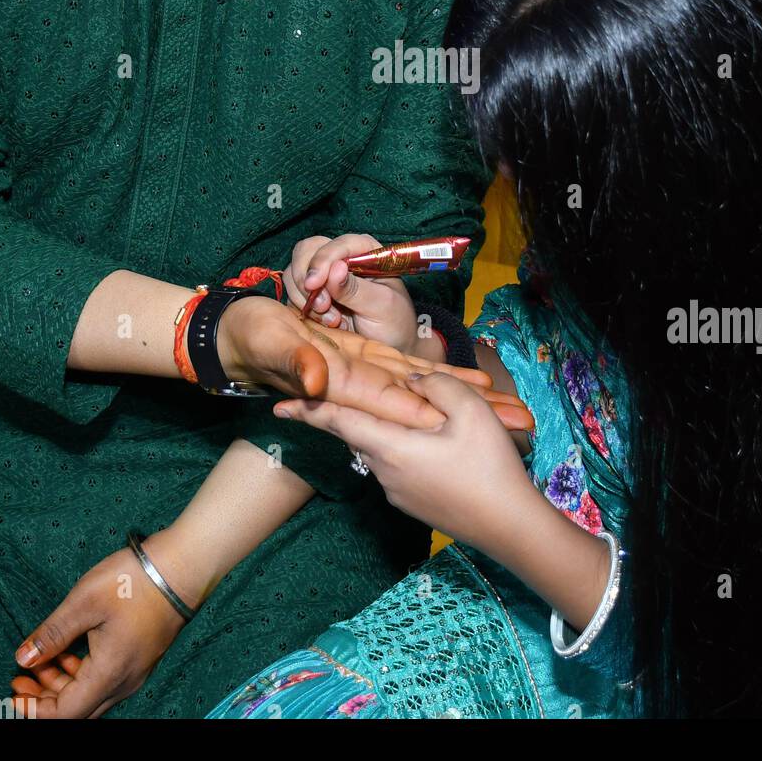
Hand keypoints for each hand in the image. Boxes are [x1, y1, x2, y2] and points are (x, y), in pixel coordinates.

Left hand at [9, 529, 195, 718]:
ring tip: (40, 658)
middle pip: (77, 709)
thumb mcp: (84, 602)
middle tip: (19, 679)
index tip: (13, 690)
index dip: (34, 709)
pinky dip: (81, 672)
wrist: (184, 566)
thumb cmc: (135, 581)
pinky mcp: (141, 657)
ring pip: (91, 694)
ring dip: (62, 684)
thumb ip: (51, 634)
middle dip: (44, 699)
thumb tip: (23, 658)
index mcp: (109, 674)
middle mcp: (124, 682)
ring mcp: (136, 670)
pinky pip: (105, 679)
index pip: (64, 714)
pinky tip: (69, 649)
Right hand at [219, 297, 532, 429]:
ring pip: (429, 391)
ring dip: (471, 401)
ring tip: (518, 411)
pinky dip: (447, 379)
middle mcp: (362, 384)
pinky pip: (415, 374)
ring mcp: (368, 375)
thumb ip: (293, 363)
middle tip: (524, 424)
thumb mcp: (268, 344)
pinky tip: (480, 382)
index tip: (484, 422)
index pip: (393, 401)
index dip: (439, 411)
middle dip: (473, 415)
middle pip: (426, 404)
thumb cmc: (250, 337)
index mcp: (342, 382)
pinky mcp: (370, 362)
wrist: (237, 336)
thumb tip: (316, 381)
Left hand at [274, 372, 539, 553]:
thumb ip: (434, 384)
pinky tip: (433, 444)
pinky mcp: (414, 505)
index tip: (277, 405)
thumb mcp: (470, 409)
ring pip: (382, 449)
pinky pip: (399, 466)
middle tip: (331, 393)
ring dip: (387, 431)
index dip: (308, 410)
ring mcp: (398, 493)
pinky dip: (404, 448)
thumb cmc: (490, 466)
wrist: (512, 529)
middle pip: (359, 433)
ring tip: (409, 415)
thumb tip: (409, 380)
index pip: (338, 422)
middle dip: (348, 413)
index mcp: (390, 447)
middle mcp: (384, 473)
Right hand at [282, 234, 421, 352]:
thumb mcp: (382, 305)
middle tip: (323, 306)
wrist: (390, 346)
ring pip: (294, 272)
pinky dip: (303, 309)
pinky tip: (326, 323)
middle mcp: (341, 258)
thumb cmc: (394, 322)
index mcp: (365, 251)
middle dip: (308, 278)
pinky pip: (292, 294)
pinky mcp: (312, 294)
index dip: (322, 260)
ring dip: (305, 297)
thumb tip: (335, 268)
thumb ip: (356, 289)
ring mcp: (324, 276)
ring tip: (332, 320)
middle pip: (307, 250)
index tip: (314, 284)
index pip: (337, 244)